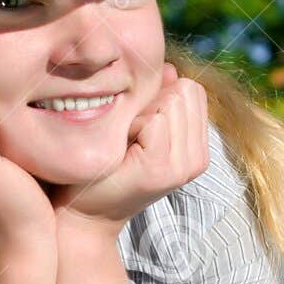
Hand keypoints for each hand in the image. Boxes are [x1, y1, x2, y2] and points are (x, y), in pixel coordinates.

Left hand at [48, 63, 208, 233]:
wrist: (85, 215)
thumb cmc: (106, 168)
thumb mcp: (137, 129)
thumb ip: (158, 99)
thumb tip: (170, 69)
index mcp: (197, 148)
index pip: (193, 90)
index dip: (161, 96)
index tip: (138, 127)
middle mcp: (198, 159)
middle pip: (186, 90)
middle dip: (153, 102)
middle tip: (130, 136)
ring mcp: (183, 166)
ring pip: (172, 101)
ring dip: (141, 114)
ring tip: (126, 144)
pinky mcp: (162, 168)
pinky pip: (155, 119)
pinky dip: (132, 126)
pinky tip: (121, 150)